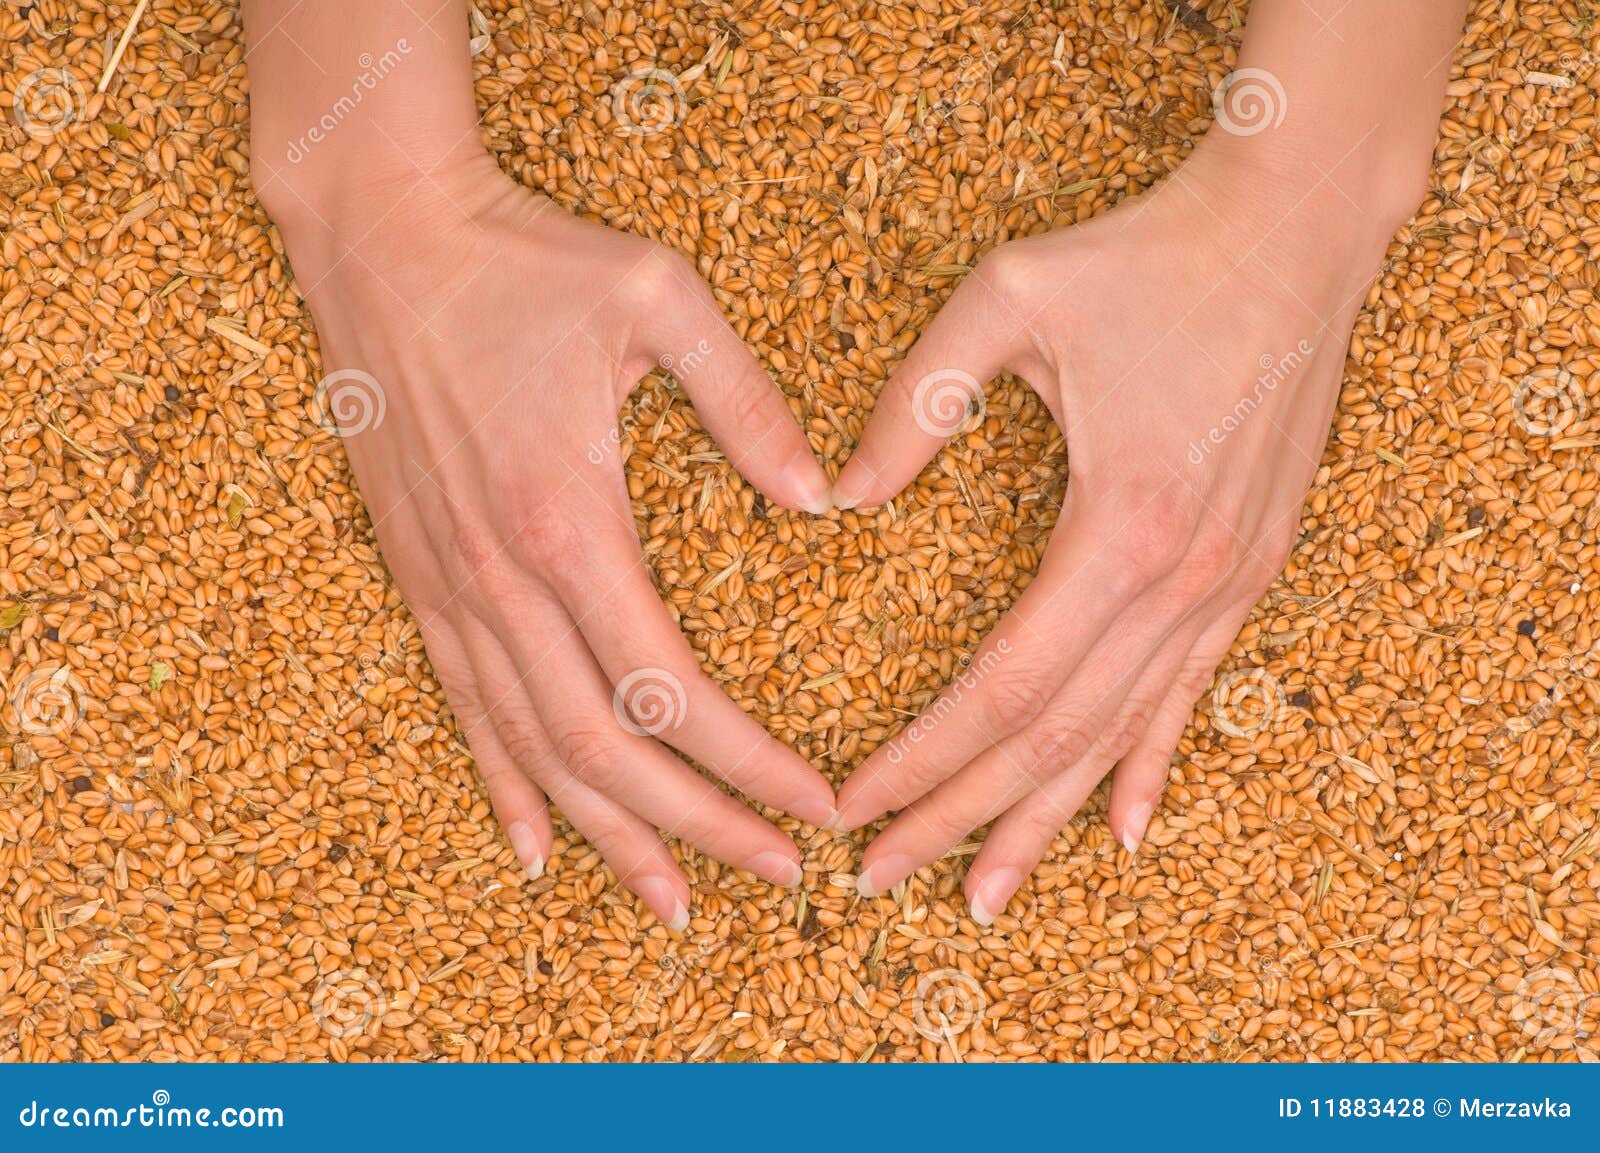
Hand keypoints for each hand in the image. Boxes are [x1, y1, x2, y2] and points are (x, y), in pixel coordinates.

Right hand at [266, 155, 835, 930]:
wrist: (381, 235)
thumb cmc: (523, 259)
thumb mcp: (657, 299)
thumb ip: (746, 401)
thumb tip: (824, 498)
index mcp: (570, 522)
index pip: (670, 691)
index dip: (749, 764)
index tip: (816, 804)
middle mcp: (502, 579)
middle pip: (605, 751)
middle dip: (698, 826)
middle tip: (777, 874)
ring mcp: (450, 586)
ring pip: (533, 750)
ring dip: (610, 835)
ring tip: (677, 899)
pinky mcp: (419, 576)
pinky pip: (462, 708)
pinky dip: (503, 787)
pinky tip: (536, 850)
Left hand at [831, 137, 1418, 922]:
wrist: (1295, 231)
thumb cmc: (1147, 257)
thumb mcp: (1009, 299)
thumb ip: (918, 403)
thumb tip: (837, 499)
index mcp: (1120, 529)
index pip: (1003, 688)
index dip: (926, 758)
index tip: (856, 805)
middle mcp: (1184, 581)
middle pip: (1056, 738)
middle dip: (962, 817)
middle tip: (883, 879)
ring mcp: (1229, 584)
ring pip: (1122, 735)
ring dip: (1047, 819)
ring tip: (984, 891)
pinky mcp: (1251, 569)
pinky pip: (1191, 694)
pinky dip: (1150, 766)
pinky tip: (1126, 830)